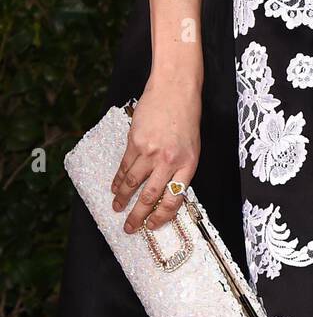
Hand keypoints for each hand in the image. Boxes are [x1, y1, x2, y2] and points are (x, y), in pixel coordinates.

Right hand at [110, 77, 201, 234]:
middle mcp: (169, 161)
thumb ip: (180, 168)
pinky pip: (124, 167)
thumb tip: (166, 192)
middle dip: (138, 216)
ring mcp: (151, 152)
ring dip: (122, 199)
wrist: (175, 89)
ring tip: (116, 208)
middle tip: (130, 227)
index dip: (162, 216)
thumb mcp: (193, 146)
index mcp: (188, 164)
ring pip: (133, 183)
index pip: (175, 199)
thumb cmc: (187, 116)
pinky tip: (114, 187)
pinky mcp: (135, 142)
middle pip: (150, 196)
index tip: (153, 225)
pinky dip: (118, 180)